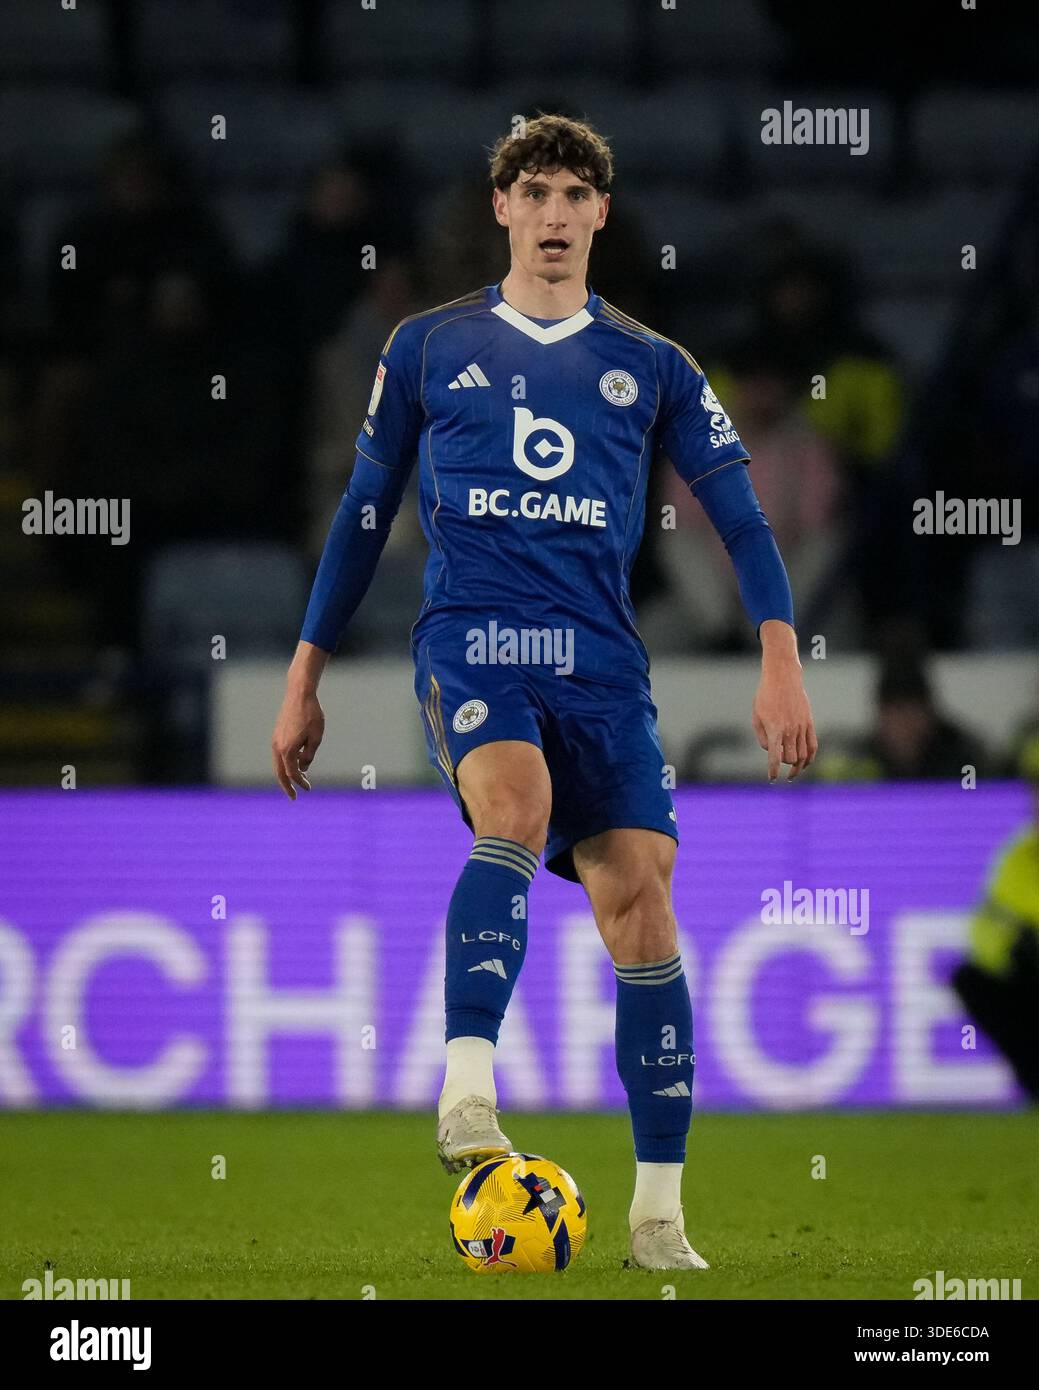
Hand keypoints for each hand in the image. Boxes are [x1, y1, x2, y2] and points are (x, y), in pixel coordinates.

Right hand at [271, 685, 324, 799]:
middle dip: (287, 786)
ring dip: (286, 775)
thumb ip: (309, 755)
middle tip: (293, 798)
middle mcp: (278, 747)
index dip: (300, 783)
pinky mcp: (276, 735)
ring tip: (297, 781)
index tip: (308, 788)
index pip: (293, 773)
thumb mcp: (316, 737)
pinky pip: (278, 755)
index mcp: (287, 749)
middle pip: (280, 773)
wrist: (299, 694)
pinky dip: (285, 763)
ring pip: (277, 764)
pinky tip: (295, 764)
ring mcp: (275, 740)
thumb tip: (303, 767)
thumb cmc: (311, 715)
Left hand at [752, 654, 817, 781]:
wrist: (783, 678)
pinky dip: (810, 757)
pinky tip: (806, 764)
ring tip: (793, 773)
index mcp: (775, 729)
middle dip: (786, 766)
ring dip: (799, 766)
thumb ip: (762, 737)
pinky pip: (813, 745)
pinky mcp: (809, 723)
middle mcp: (790, 730)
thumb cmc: (765, 696)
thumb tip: (770, 751)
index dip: (772, 770)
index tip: (771, 779)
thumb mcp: (756, 716)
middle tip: (780, 766)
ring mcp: (802, 727)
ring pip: (804, 755)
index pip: (774, 756)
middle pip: (792, 758)